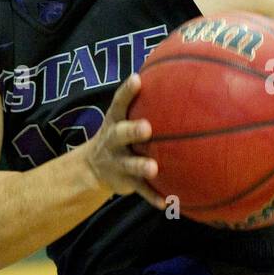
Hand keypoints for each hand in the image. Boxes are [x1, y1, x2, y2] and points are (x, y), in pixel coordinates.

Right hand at [82, 74, 166, 210]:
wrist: (92, 167)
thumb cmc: (121, 133)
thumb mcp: (124, 116)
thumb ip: (147, 100)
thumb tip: (180, 72)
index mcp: (115, 120)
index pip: (120, 102)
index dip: (127, 91)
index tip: (137, 79)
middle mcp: (113, 139)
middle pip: (120, 133)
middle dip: (132, 130)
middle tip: (147, 128)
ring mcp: (117, 161)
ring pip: (129, 164)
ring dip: (140, 165)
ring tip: (153, 168)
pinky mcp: (124, 181)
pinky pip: (140, 190)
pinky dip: (152, 196)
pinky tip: (167, 202)